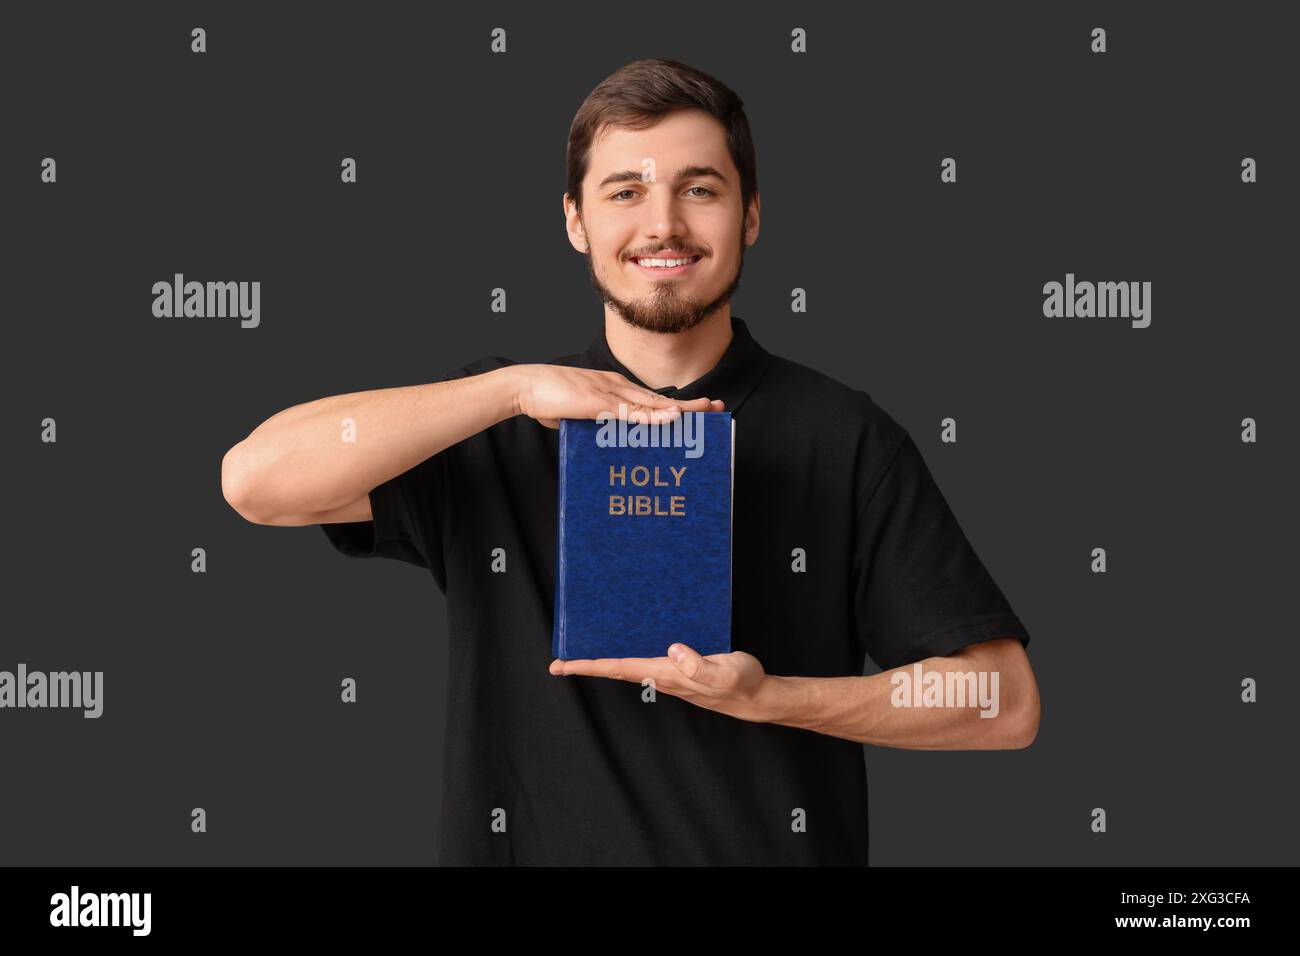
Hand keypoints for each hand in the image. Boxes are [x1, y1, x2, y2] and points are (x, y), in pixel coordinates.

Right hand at [510, 364, 722, 428]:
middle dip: (690, 405)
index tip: (695, 411)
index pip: (651, 400)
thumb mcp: (579, 415)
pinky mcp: (601, 402)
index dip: (675, 405)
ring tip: (706, 412)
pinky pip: (633, 411)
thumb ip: (594, 424)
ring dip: (681, 409)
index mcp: (613, 390)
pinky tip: (674, 416)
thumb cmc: (547, 400)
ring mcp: (610, 393)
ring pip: (654, 403)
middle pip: (661, 399)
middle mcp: (617, 388)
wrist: (525, 387)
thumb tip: (602, 440)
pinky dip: (655, 415)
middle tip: (717, 408)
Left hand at [549, 644, 771, 721]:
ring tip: (583, 648)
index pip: (619, 669)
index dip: (590, 666)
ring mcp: (669, 672)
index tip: (562, 666)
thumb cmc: (742, 683)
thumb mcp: (725, 672)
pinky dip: (629, 649)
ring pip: (629, 664)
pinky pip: (646, 657)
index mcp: (667, 674)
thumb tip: (674, 649)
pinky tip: (626, 638)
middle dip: (587, 665)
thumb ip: (700, 664)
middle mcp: (662, 675)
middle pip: (616, 669)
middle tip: (558, 662)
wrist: (756, 695)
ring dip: (606, 658)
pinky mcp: (679, 666)